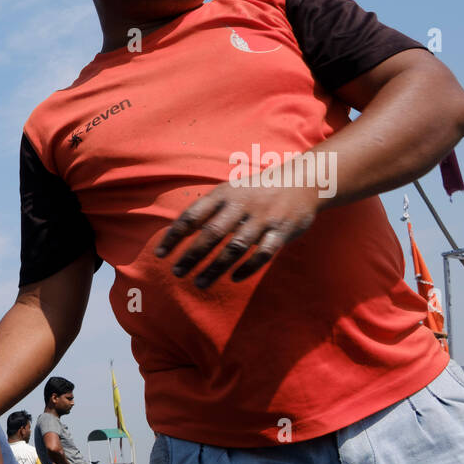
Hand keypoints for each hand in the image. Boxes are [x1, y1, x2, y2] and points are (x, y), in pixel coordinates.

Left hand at [154, 179, 320, 287]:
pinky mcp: (282, 230)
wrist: (304, 180)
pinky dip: (247, 268)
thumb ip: (205, 210)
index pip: (192, 215)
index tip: (160, 255)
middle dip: (192, 255)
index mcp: (224, 194)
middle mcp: (242, 205)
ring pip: (235, 247)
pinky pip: (263, 253)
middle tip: (177, 273)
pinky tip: (233, 279)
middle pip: (212, 233)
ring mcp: (263, 218)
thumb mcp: (230, 192)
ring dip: (215, 268)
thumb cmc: (256, 192)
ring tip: (199, 283)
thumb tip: (174, 233)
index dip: (174, 236)